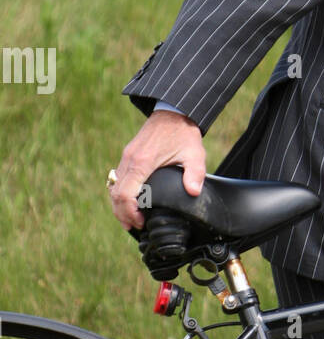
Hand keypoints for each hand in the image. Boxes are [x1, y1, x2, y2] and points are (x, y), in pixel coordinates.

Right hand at [109, 110, 205, 229]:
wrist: (173, 112)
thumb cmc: (183, 133)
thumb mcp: (194, 154)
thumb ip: (195, 174)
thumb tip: (193, 192)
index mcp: (143, 162)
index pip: (126, 194)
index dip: (130, 212)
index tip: (140, 223)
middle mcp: (130, 160)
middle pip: (116, 194)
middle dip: (122, 214)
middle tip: (135, 226)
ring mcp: (127, 157)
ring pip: (114, 187)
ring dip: (119, 205)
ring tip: (131, 219)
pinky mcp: (128, 155)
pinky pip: (118, 179)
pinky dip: (120, 193)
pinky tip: (130, 202)